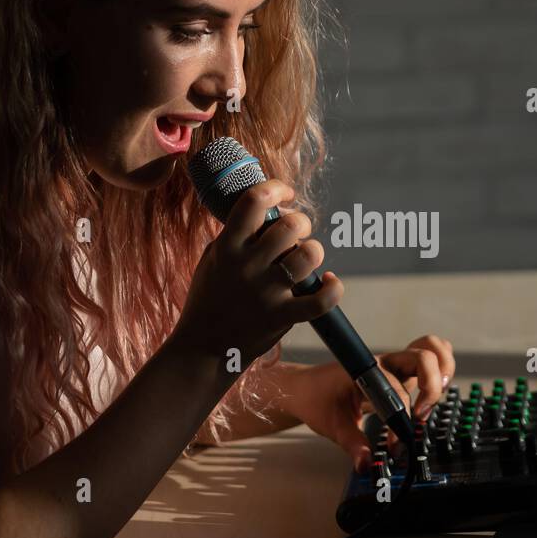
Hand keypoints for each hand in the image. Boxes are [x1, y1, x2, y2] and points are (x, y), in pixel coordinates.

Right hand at [171, 179, 342, 370]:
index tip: (284, 193)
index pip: (254, 201)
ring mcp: (265, 292)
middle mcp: (247, 266)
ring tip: (307, 257)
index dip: (275, 188)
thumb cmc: (209, 299)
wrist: (203, 349)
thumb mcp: (213, 259)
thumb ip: (235, 234)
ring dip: (314, 250)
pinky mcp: (282, 317)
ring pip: (308, 255)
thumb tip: (264, 208)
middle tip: (296, 233)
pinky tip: (329, 282)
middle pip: (290, 226)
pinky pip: (321, 300)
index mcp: (227, 247)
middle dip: (300, 222)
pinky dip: (333, 289)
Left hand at [286, 335, 456, 472]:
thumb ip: (352, 445)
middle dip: (432, 386)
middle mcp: (385, 362)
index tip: (396, 442)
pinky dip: (440, 369)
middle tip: (422, 415)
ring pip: (433, 349)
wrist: (305, 386)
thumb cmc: (316, 400)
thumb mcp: (332, 426)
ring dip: (443, 371)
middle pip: (424, 356)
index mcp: (367, 371)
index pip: (397, 390)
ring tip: (433, 399)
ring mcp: (395, 364)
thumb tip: (367, 464)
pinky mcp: (401, 371)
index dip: (401, 418)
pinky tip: (433, 391)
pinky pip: (430, 358)